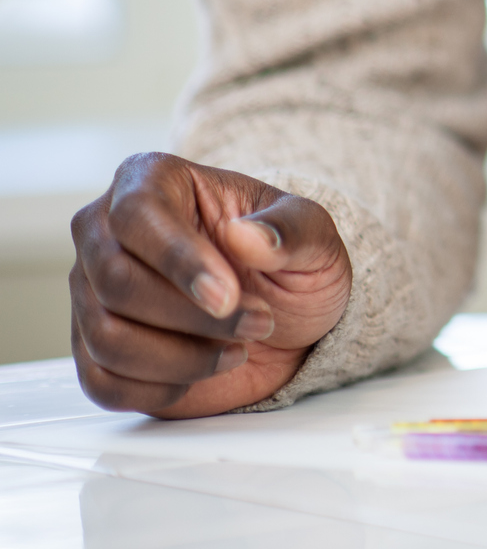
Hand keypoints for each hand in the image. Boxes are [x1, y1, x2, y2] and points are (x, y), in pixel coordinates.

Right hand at [70, 153, 351, 417]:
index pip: (137, 215)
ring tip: (239, 346)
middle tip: (258, 323)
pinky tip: (204, 369)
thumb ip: (291, 229)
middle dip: (194, 317)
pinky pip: (103, 382)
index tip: (227, 296)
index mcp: (151, 180)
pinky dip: (161, 387)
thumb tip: (245, 235)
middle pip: (116, 282)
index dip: (179, 260)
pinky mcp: (92, 348)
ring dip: (182, 357)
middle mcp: (105, 231)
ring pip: (107, 338)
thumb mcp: (315, 235)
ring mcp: (91, 291)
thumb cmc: (289, 260)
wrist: (284, 315)